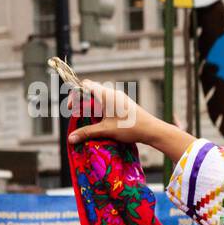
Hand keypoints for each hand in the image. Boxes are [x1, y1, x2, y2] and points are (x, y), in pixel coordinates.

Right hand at [67, 81, 194, 163]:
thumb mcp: (106, 130)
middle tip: (79, 116)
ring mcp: (120, 97)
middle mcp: (112, 93)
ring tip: (90, 120)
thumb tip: (70, 139)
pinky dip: (101, 109)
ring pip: (100, 97)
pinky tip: (103, 121)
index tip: (72, 109)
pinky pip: (108, 102)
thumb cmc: (130, 127)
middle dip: (82, 102)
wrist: (153, 130)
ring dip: (92, 106)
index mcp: (106, 94)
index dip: (75, 95)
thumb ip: (87, 132)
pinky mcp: (125, 104)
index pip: (85, 85)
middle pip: (91, 91)